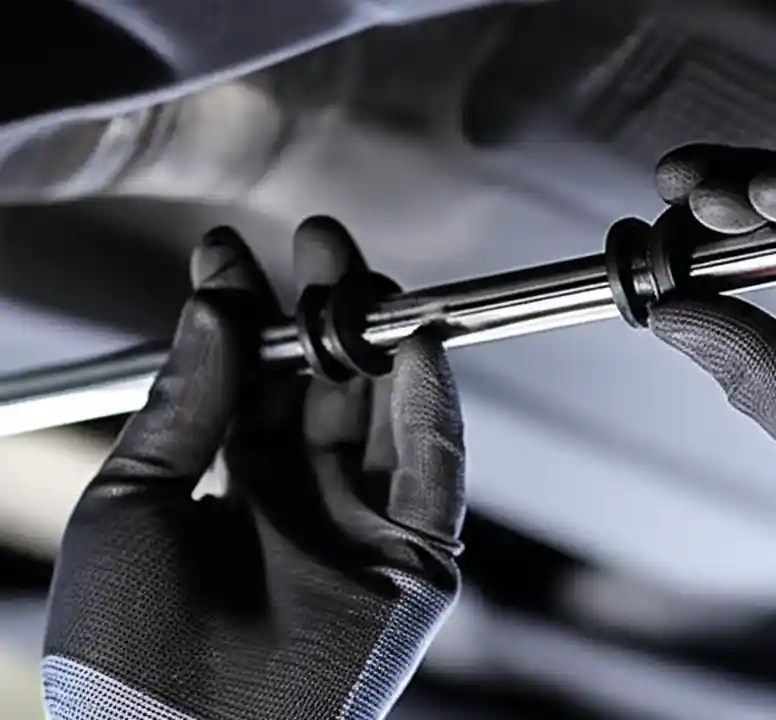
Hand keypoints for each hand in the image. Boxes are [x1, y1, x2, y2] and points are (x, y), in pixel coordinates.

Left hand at [42, 218, 463, 719]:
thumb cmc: (124, 652)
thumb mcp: (130, 501)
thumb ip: (187, 402)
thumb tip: (216, 306)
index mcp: (230, 501)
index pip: (251, 389)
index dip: (247, 318)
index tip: (230, 252)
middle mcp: (302, 511)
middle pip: (327, 390)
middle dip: (322, 311)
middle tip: (315, 239)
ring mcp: (362, 534)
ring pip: (387, 414)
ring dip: (379, 339)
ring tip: (354, 270)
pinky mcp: (417, 564)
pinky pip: (436, 467)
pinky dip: (433, 400)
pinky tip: (414, 338)